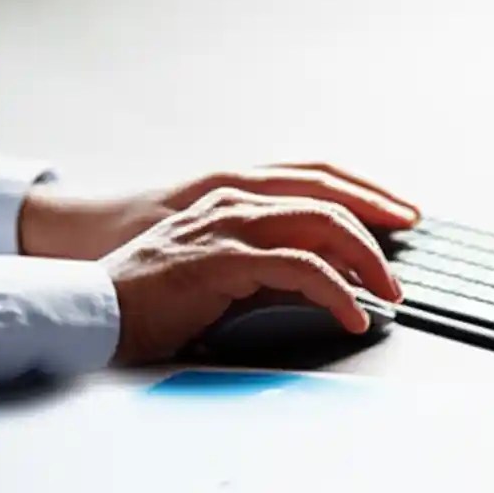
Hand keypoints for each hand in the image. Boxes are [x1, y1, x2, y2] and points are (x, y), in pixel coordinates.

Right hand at [103, 186, 405, 364]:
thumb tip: (327, 274)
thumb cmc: (153, 291)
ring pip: (322, 226)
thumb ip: (272, 259)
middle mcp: (237, 199)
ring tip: (385, 295)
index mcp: (238, 194)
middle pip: (329, 199)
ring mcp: (230, 225)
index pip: (317, 179)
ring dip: (365, 262)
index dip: (365, 193)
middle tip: (400, 264)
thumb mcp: (225, 266)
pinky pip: (299, 269)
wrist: (91, 306)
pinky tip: (349, 313)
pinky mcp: (223, 260)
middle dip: (377, 226)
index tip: (401, 214)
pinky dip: (335, 292)